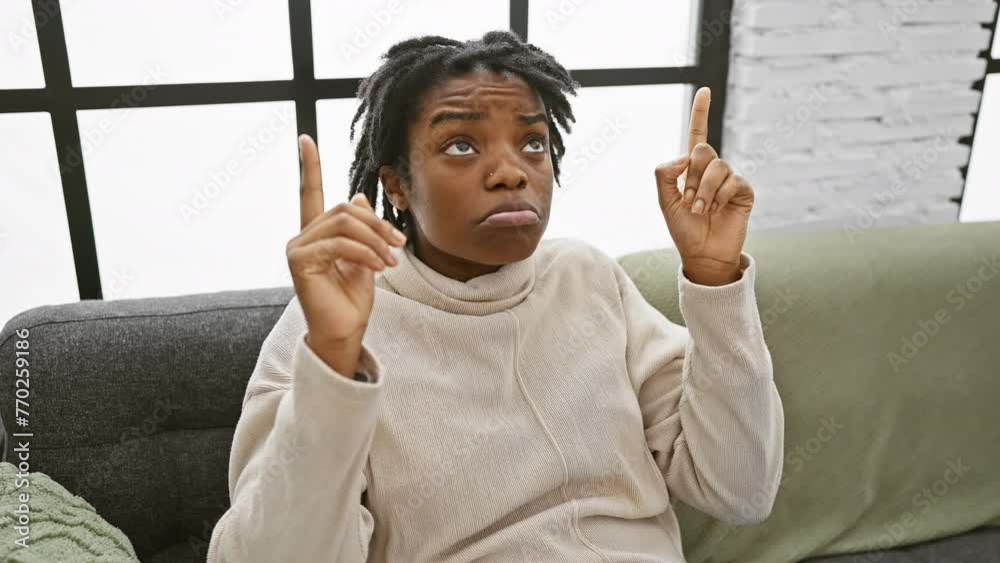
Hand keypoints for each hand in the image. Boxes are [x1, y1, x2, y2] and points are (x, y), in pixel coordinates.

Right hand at [286, 134, 406, 376]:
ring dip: (375, 240)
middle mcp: (303, 237)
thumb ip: (361, 229)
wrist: (345, 331)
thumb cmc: (353, 299)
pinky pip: (339, 244)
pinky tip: (378, 268)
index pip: (311, 193)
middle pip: (344, 209)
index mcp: (317, 233)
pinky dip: (365, 253)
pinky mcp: (300, 261)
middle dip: (376, 224)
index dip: (310, 166)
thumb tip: (358, 197)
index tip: (305, 138)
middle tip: (398, 244)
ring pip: (344, 224)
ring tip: (390, 261)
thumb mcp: (366, 257)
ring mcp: (297, 248)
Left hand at [654, 87, 753, 285]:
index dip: (701, 112)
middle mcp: (712, 169)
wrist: (702, 253)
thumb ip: (664, 174)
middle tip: (689, 201)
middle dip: (691, 178)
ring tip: (701, 211)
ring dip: (703, 191)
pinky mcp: (743, 190)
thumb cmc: (684, 229)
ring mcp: (729, 179)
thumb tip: (684, 157)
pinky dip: (720, 197)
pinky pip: (732, 181)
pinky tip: (718, 210)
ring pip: (716, 167)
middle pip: (702, 151)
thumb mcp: (664, 202)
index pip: (697, 134)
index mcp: (691, 168)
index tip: (705, 90)